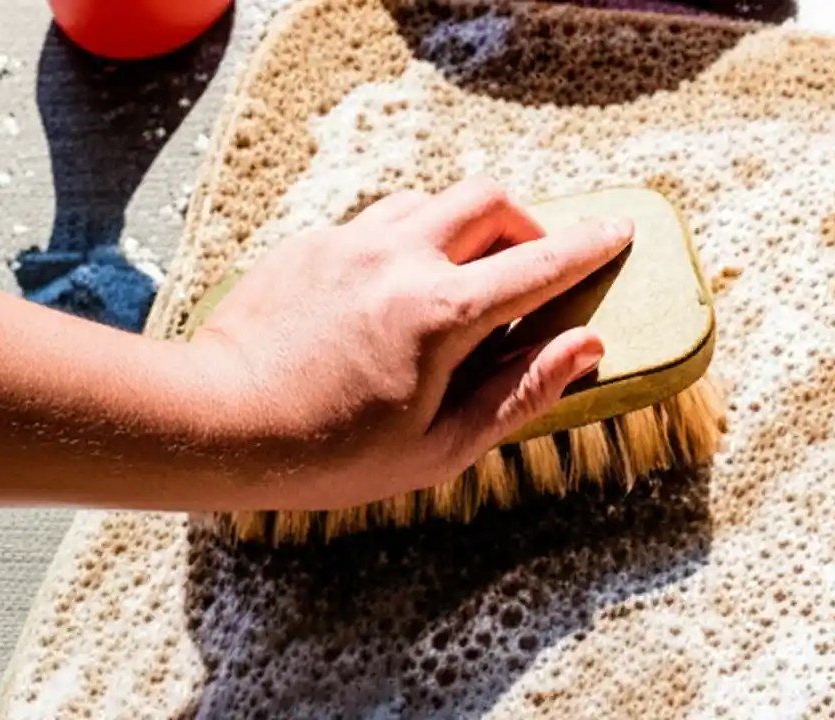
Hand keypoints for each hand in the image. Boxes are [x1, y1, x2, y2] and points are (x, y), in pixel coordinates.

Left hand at [188, 177, 633, 509]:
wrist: (216, 423)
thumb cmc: (330, 454)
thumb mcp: (441, 448)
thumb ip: (522, 391)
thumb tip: (586, 347)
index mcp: (442, 314)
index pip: (539, 265)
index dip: (588, 247)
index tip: (619, 230)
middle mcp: (399, 259)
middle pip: (488, 200)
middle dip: (526, 223)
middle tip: (531, 267)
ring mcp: (350, 243)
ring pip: (431, 202)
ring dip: (465, 228)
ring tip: (462, 281)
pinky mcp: (311, 245)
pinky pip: (378, 223)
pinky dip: (409, 245)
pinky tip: (392, 297)